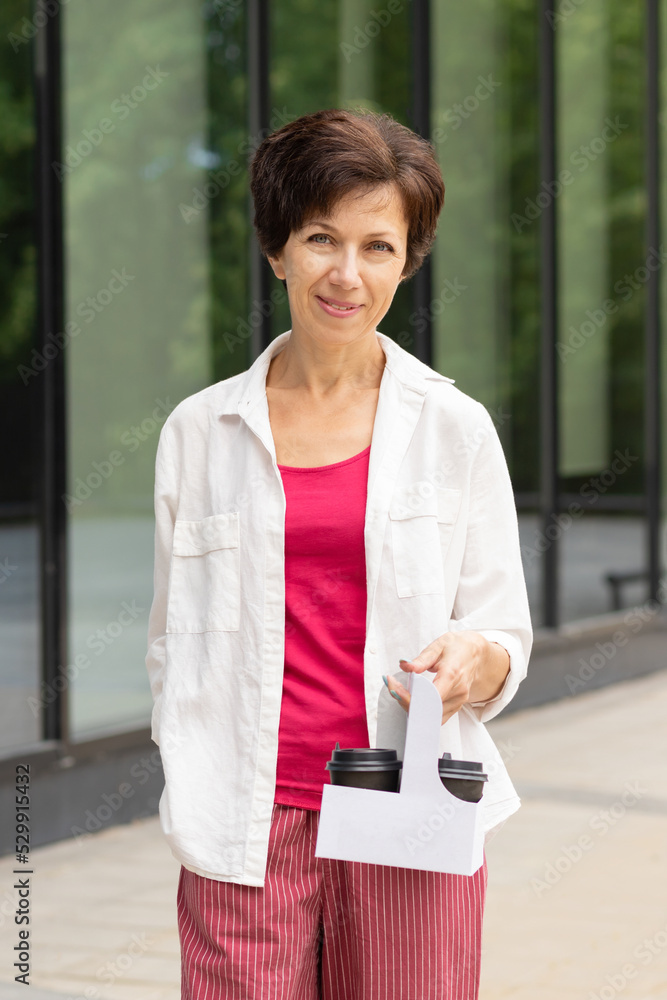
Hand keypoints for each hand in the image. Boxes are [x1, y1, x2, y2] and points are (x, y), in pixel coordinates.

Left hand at [383, 632, 509, 725]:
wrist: (475, 653)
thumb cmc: (456, 648)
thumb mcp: (438, 645)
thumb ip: (421, 659)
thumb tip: (404, 665)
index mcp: (452, 674)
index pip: (431, 695)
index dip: (411, 697)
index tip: (394, 688)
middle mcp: (458, 691)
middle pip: (429, 708)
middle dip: (406, 701)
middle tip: (392, 687)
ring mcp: (458, 701)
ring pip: (431, 715)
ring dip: (411, 707)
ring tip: (399, 691)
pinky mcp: (456, 706)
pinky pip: (437, 716)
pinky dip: (421, 711)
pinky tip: (411, 698)